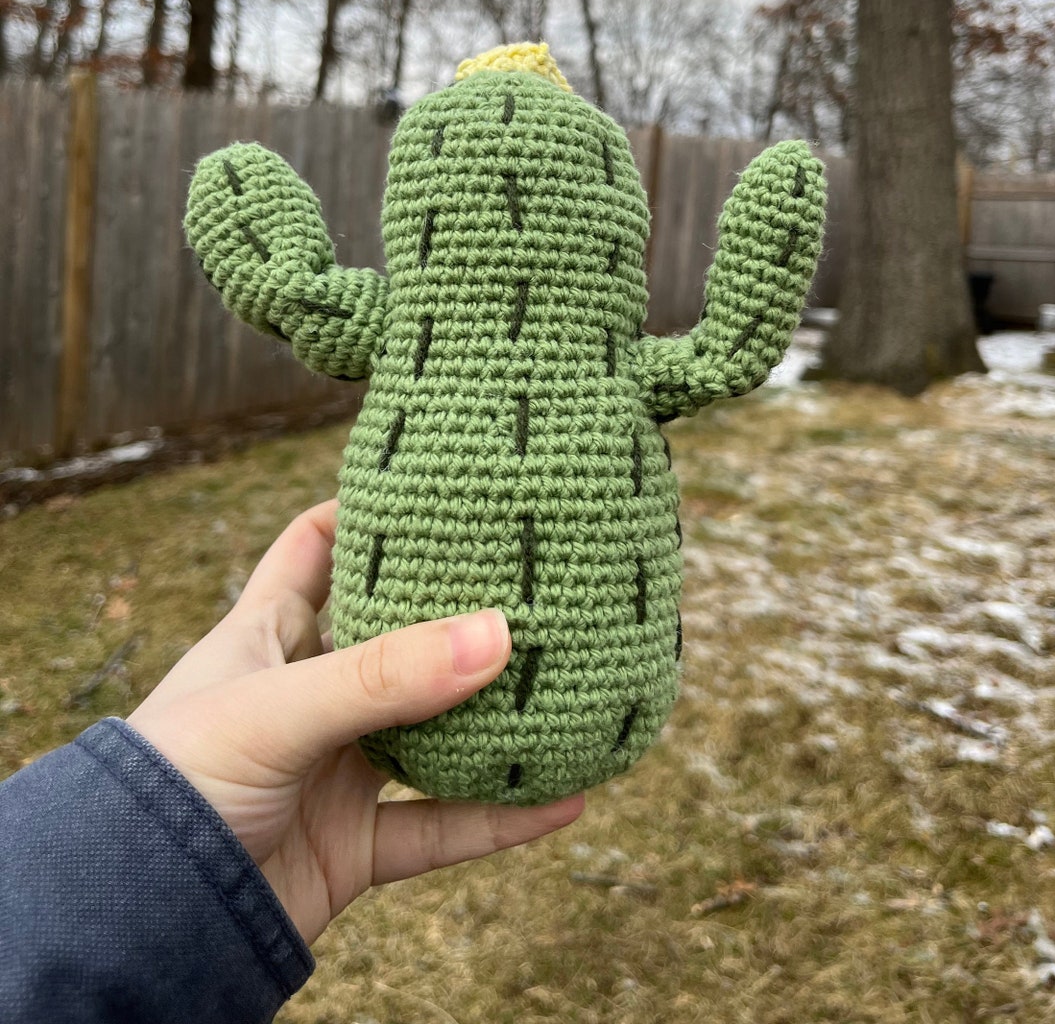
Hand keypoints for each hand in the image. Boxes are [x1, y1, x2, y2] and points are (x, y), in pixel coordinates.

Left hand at [127, 501, 584, 944]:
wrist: (137, 922)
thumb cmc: (175, 785)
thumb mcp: (274, 709)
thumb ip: (382, 676)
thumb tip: (497, 633)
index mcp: (264, 637)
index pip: (312, 550)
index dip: (362, 513)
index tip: (432, 485)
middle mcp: (305, 696)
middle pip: (393, 638)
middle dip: (454, 615)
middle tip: (529, 581)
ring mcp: (332, 771)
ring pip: (431, 733)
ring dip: (492, 718)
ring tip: (565, 683)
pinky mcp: (353, 846)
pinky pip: (442, 827)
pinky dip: (501, 817)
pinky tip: (563, 796)